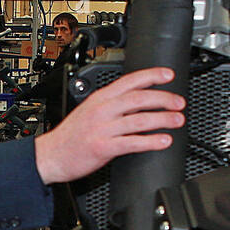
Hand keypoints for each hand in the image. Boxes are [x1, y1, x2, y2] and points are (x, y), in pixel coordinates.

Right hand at [33, 67, 183, 184]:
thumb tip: (138, 102)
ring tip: (177, 120)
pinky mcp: (102, 147)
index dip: (151, 76)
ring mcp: (102, 128)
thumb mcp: (89, 111)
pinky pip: (132, 142)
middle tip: (179, 102)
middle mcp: (102, 110)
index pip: (129, 81)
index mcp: (100, 98)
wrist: (50, 155)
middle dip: (163, 98)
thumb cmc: (70, 136)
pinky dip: (150, 141)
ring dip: (162, 119)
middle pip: (138, 98)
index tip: (168, 74)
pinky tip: (163, 141)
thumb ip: (112, 105)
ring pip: (138, 119)